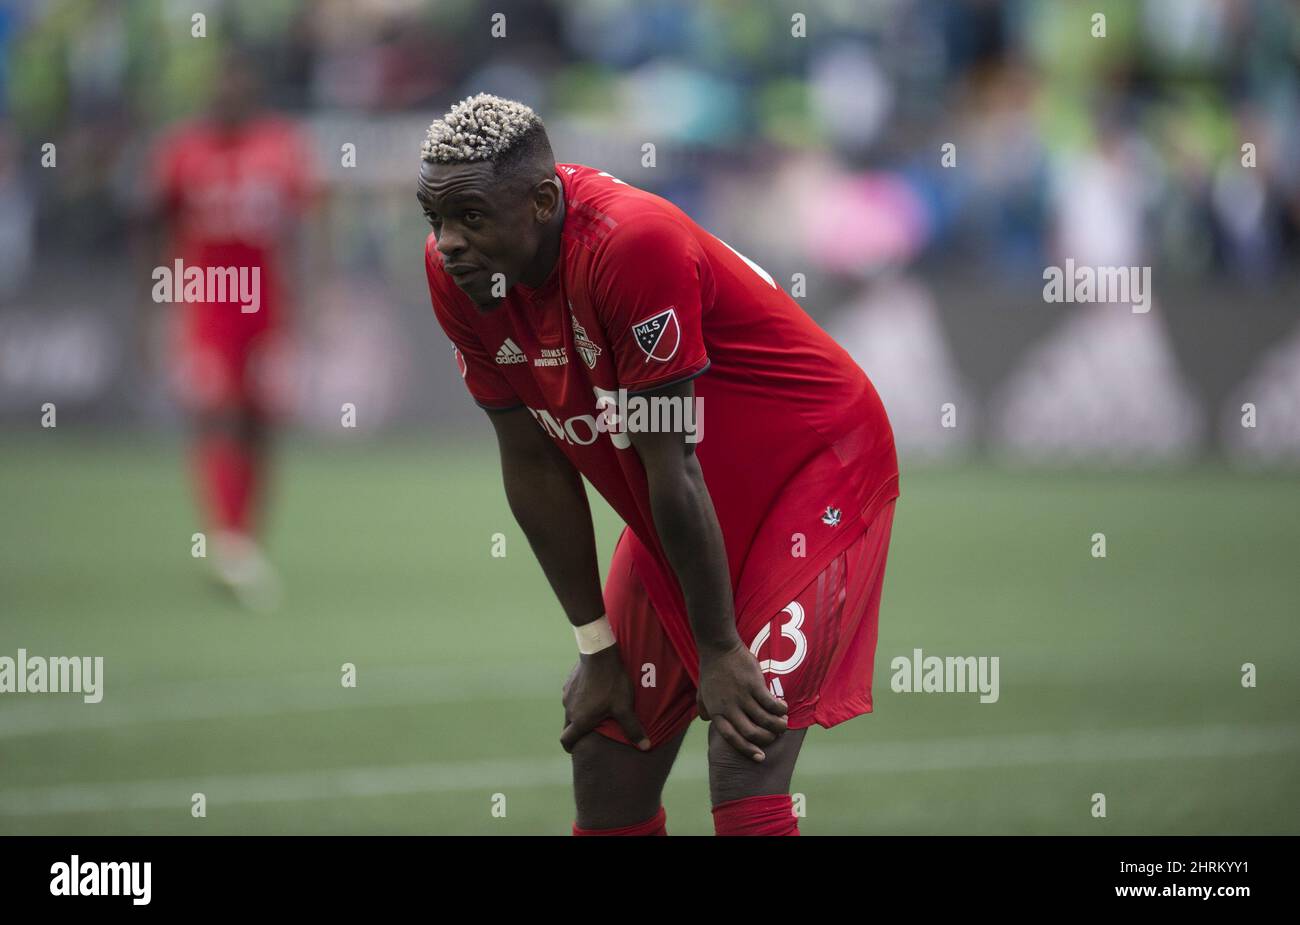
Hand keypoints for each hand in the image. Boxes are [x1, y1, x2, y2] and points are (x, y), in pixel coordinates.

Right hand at [560, 645, 650, 752]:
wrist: (599, 653)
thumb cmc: (612, 682)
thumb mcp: (624, 707)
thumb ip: (632, 728)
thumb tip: (645, 747)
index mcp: (580, 720)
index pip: (566, 741)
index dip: (570, 747)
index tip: (576, 750)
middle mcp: (569, 709)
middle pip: (568, 727)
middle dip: (576, 732)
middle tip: (590, 732)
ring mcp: (567, 695)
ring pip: (570, 711)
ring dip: (578, 714)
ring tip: (595, 711)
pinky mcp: (569, 683)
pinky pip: (572, 697)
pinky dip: (579, 700)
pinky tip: (593, 693)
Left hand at [696, 639, 788, 760]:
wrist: (718, 648)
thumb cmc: (712, 671)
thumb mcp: (702, 693)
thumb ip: (705, 709)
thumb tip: (708, 720)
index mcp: (716, 712)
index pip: (732, 738)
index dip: (747, 750)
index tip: (761, 757)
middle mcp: (729, 707)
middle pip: (751, 732)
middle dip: (766, 738)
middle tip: (775, 735)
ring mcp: (742, 696)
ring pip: (764, 720)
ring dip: (777, 725)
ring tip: (783, 723)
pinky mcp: (754, 684)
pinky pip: (771, 703)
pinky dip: (780, 709)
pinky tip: (784, 708)